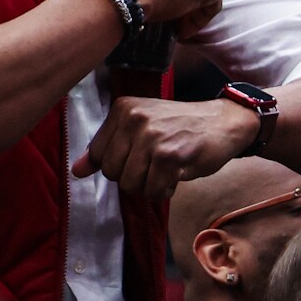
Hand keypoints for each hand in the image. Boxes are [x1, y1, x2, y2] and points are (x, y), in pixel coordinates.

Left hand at [75, 96, 256, 195]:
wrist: (225, 122)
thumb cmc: (181, 128)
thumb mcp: (140, 130)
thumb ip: (107, 149)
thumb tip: (76, 171)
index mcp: (122, 109)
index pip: (100, 156)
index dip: (121, 165)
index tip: (142, 154)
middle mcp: (133, 118)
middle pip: (114, 174)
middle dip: (135, 177)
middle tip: (158, 162)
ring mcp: (151, 136)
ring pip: (132, 185)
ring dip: (151, 185)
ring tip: (168, 167)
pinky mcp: (169, 155)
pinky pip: (154, 191)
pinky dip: (167, 189)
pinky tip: (179, 172)